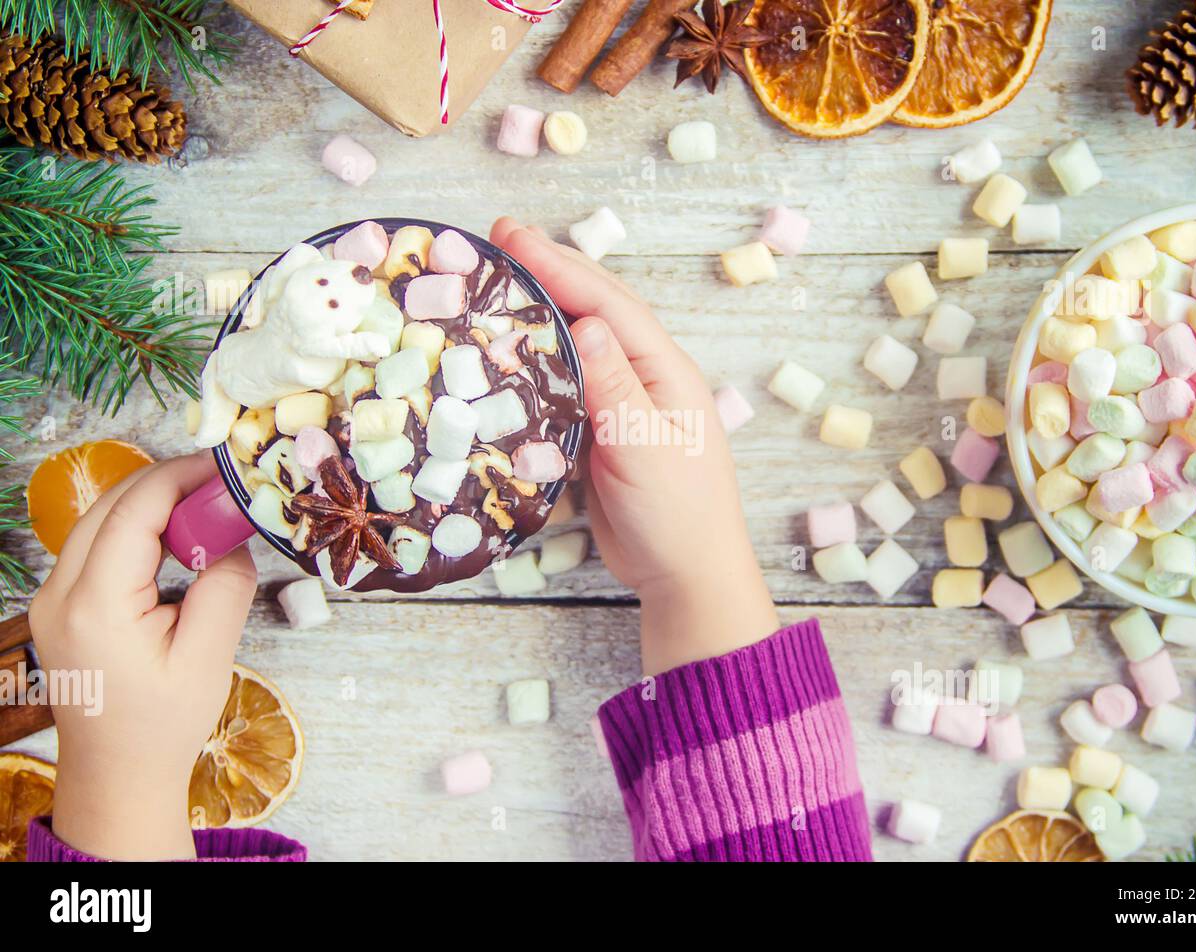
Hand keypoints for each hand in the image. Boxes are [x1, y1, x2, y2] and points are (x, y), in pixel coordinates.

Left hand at [28, 452, 256, 859]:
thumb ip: (224, 586)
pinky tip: (176, 537)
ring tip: (207, 505)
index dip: (182, 476)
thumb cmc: (163, 724)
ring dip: (153, 503)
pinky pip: (96, 545)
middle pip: (111, 505)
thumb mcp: (209, 657)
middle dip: (169, 481)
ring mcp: (51, 598)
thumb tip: (231, 534)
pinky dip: (137, 527)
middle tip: (224, 482)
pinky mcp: (60, 604)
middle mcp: (59, 593)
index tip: (227, 466)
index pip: (135, 510)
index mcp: (96, 604)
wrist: (117, 774)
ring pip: (100, 520)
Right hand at [491, 218, 777, 674]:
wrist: (687, 574)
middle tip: (498, 237)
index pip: (607, 304)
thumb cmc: (678, 515)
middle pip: (594, 310)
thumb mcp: (645, 448)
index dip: (559, 266)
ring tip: (498, 279)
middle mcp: (645, 377)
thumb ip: (615, 386)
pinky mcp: (604, 433)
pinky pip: (567, 383)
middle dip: (550, 271)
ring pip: (577, 342)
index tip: (512, 235)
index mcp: (664, 371)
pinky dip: (538, 360)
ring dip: (541, 308)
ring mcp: (624, 403)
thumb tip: (584, 323)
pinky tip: (510, 351)